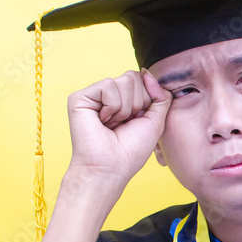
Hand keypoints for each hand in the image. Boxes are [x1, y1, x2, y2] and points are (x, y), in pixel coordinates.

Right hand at [66, 69, 170, 183]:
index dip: (147, 101)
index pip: (142, 79)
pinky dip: (112, 107)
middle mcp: (108, 95)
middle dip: (137, 104)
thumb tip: (147, 73)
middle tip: (123, 124)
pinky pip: (109, 85)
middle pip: (134, 77)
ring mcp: (93, 95)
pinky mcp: (80, 97)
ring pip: (124, 80)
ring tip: (112, 124)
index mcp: (124, 99)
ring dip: (125, 108)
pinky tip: (102, 121)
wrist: (111, 168)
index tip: (136, 121)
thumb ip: (160, 96)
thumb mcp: (156, 121)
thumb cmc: (130, 151)